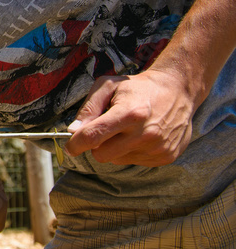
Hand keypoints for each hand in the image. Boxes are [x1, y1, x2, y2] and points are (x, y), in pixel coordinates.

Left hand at [65, 68, 195, 165]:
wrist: (178, 90)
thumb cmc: (138, 88)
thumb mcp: (108, 86)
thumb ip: (88, 108)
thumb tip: (73, 131)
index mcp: (129, 113)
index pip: (93, 137)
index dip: (75, 144)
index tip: (70, 146)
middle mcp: (145, 133)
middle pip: (101, 155)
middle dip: (96, 145)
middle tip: (104, 130)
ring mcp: (157, 147)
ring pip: (117, 160)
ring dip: (115, 148)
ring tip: (127, 129)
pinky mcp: (166, 156)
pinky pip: (134, 162)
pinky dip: (131, 151)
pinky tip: (141, 135)